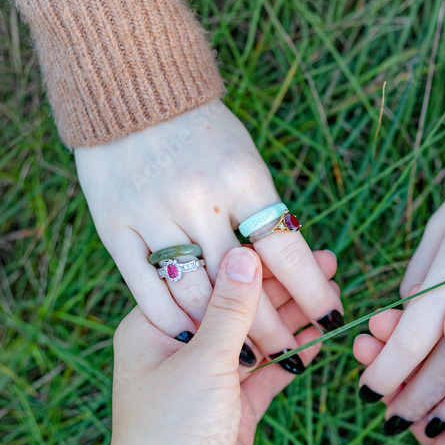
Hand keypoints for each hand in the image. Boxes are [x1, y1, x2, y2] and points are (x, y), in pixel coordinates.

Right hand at [75, 100, 344, 361]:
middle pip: (242, 283)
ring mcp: (152, 212)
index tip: (330, 318)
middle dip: (271, 327)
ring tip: (249, 356)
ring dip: (222, 333)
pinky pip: (146, 288)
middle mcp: (197, 197)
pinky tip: (194, 335)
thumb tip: (299, 272)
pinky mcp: (114, 226)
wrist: (126, 88)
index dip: (310, 291)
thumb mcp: (246, 162)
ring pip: (194, 292)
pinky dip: (173, 318)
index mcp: (242, 178)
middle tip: (290, 352)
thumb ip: (265, 214)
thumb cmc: (203, 134)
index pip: (286, 249)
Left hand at [85, 247, 328, 444]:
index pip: (207, 279)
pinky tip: (320, 339)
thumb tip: (247, 251)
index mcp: (154, 327)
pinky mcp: (233, 407)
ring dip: (293, 321)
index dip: (250, 259)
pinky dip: (293, 357)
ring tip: (332, 296)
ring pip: (258, 338)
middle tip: (328, 265)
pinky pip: (268, 372)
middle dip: (281, 289)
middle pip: (238, 306)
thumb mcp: (204, 363)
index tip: (289, 240)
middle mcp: (180, 348)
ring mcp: (209, 378)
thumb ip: (232, 309)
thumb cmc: (171, 433)